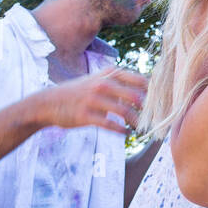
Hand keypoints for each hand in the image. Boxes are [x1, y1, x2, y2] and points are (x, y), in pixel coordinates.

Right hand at [33, 67, 147, 133]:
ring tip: (141, 128)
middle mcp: (103, 84)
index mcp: (109, 74)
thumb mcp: (98, 79)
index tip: (160, 102)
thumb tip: (144, 87)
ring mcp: (93, 99)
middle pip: (135, 96)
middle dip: (147, 109)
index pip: (140, 80)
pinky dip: (120, 130)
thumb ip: (118, 82)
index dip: (152, 92)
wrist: (47, 103)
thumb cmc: (78, 92)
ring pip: (123, 111)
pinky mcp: (85, 115)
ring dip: (135, 121)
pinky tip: (126, 133)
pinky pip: (109, 124)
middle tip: (153, 118)